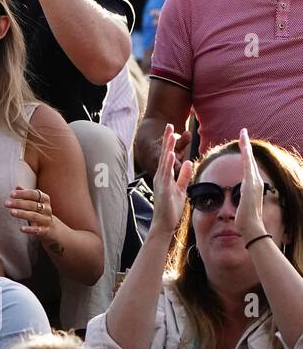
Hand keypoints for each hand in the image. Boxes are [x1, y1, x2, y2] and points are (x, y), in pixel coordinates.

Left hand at [6, 186, 58, 242]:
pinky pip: (37, 230)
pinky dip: (29, 229)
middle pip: (32, 205)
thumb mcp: (35, 201)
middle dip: (19, 203)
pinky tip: (21, 228)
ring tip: (11, 212)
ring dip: (22, 214)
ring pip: (34, 216)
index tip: (11, 194)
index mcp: (44, 199)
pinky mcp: (45, 230)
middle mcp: (47, 209)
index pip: (34, 194)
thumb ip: (26, 194)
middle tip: (6, 203)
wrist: (52, 227)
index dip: (23, 193)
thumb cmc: (39, 210)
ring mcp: (46, 220)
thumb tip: (17, 186)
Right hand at [150, 123, 194, 238]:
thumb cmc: (171, 208)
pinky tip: (170, 153)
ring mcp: (161, 181)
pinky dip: (168, 162)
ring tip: (170, 134)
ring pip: (164, 160)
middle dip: (167, 140)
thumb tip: (188, 162)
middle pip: (164, 154)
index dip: (171, 143)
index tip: (173, 130)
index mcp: (166, 176)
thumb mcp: (180, 189)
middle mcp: (161, 176)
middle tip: (168, 124)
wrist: (164, 224)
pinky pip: (166, 173)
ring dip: (167, 146)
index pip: (168, 156)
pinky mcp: (163, 188)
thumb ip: (184, 175)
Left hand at [234, 128, 267, 239]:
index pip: (247, 165)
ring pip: (249, 159)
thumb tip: (240, 196)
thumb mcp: (242, 203)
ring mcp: (254, 181)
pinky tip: (244, 145)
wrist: (251, 226)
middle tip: (243, 131)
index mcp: (252, 185)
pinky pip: (247, 165)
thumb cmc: (246, 218)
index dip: (245, 154)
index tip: (242, 142)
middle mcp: (255, 181)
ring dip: (246, 145)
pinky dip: (246, 155)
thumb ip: (242, 197)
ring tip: (242, 133)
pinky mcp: (251, 184)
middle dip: (246, 144)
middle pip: (249, 158)